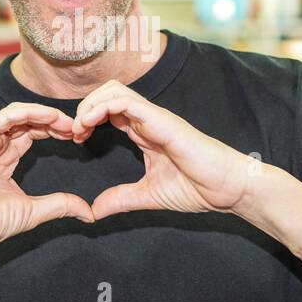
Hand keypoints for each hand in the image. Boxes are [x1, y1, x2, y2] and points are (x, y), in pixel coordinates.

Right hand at [0, 103, 93, 274]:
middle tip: (77, 124)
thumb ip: (60, 205)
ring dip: (41, 114)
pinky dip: (23, 115)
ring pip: (14, 115)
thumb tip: (89, 212)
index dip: (54, 130)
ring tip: (64, 120)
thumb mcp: (33, 211)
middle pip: (25, 120)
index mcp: (3, 158)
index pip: (31, 132)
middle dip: (52, 120)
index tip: (77, 135)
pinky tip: (44, 118)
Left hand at [71, 80, 256, 219]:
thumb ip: (122, 199)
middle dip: (85, 107)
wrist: (227, 188)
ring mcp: (154, 117)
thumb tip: (95, 210)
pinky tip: (90, 125)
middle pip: (108, 93)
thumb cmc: (198, 188)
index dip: (88, 119)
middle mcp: (148, 120)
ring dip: (90, 105)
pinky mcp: (161, 120)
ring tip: (79, 127)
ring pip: (114, 91)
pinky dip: (101, 107)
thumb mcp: (149, 195)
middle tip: (74, 132)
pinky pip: (125, 102)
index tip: (77, 140)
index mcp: (145, 132)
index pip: (109, 110)